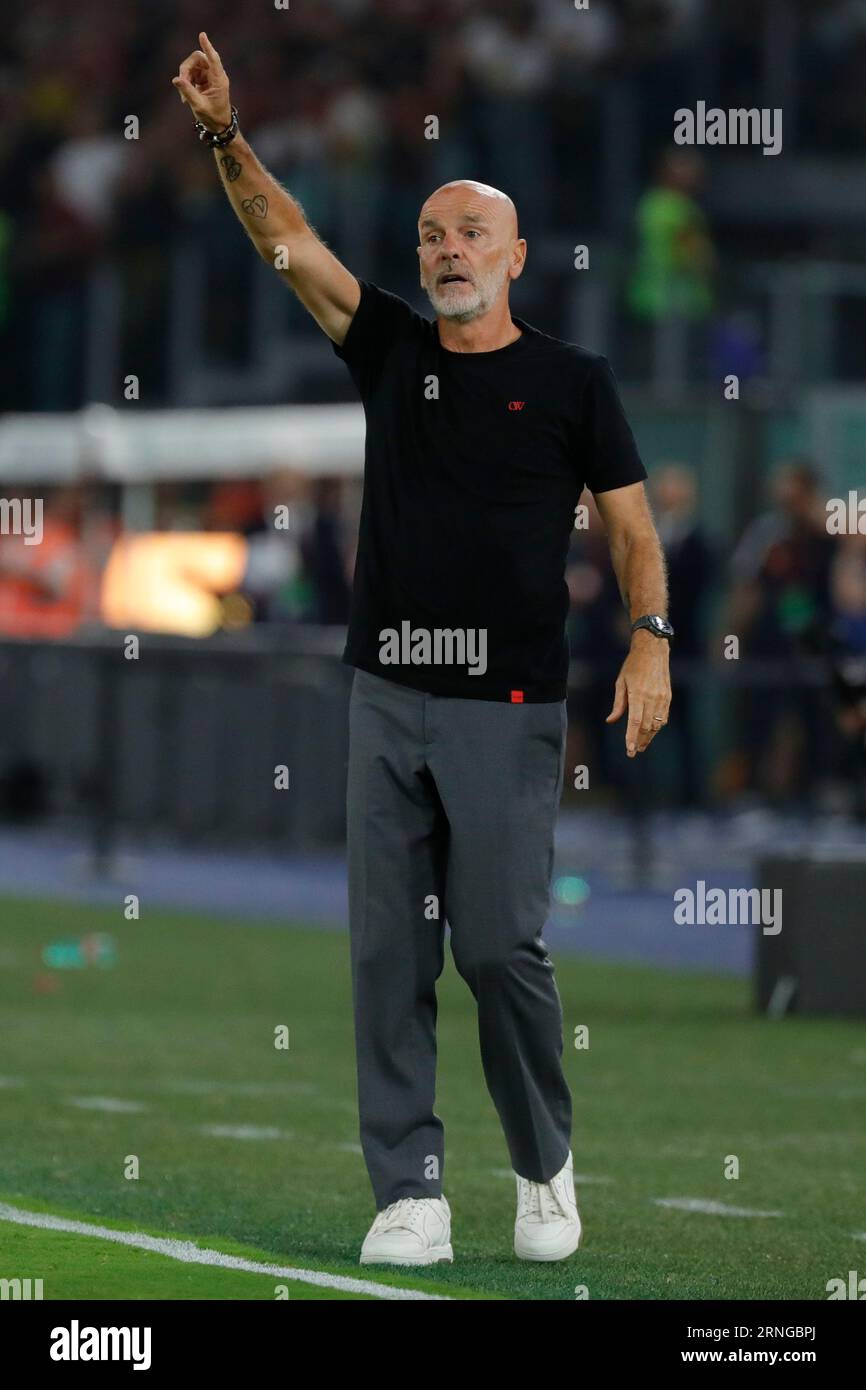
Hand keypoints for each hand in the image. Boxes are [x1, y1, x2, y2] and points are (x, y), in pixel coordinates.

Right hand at [172, 31, 230, 131]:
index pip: (213, 59)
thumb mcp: (199, 106)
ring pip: (192, 65)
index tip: (202, 35)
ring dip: (185, 77)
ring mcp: (209, 76)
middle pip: (197, 59)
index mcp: (219, 80)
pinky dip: (185, 83)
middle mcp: (215, 75)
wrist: (218, 126)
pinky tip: (185, 98)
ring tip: (183, 96)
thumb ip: (187, 92)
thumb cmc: (213, 117)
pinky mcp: (203, 79)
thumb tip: (176, 79)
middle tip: (181, 82)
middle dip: (186, 68)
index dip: (207, 46)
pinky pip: (190, 73)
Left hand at [605, 630, 671, 756]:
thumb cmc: (633, 665)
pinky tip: (651, 731)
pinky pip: (664, 717)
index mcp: (637, 694)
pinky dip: (657, 727)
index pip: (635, 722)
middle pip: (646, 727)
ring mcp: (662, 698)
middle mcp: (652, 698)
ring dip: (649, 737)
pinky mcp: (668, 697)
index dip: (632, 738)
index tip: (629, 750)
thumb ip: (618, 704)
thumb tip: (611, 721)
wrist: (653, 650)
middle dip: (640, 741)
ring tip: (641, 745)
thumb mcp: (620, 682)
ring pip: (656, 724)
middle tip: (634, 751)